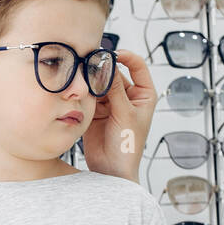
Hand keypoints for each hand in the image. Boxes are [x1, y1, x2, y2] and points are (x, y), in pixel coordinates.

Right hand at [80, 49, 157, 183]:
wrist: (111, 169)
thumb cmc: (127, 146)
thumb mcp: (125, 113)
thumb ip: (116, 88)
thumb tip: (108, 64)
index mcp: (143, 94)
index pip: (137, 66)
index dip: (125, 57)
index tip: (111, 55)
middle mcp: (128, 97)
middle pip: (115, 74)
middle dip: (103, 71)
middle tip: (90, 68)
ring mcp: (111, 103)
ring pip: (100, 84)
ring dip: (92, 83)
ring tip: (83, 84)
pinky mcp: (96, 111)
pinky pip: (89, 96)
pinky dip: (84, 94)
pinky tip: (79, 95)